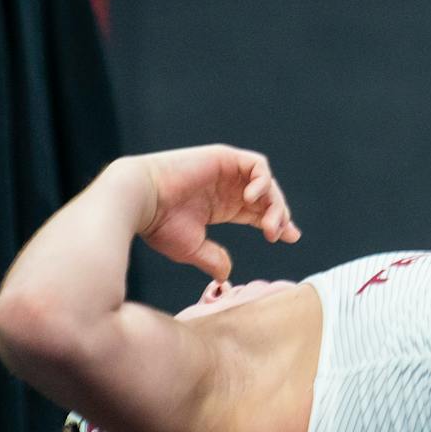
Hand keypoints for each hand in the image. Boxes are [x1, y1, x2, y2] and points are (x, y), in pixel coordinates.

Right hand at [132, 145, 300, 281]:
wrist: (139, 200)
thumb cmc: (158, 224)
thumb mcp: (191, 247)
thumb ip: (212, 258)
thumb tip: (226, 274)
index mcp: (221, 206)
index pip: (258, 212)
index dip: (277, 223)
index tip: (291, 238)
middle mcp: (227, 188)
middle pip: (267, 198)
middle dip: (279, 216)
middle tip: (278, 234)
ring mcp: (227, 171)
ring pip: (266, 182)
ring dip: (273, 202)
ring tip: (267, 223)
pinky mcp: (224, 157)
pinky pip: (257, 165)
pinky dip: (262, 181)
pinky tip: (251, 200)